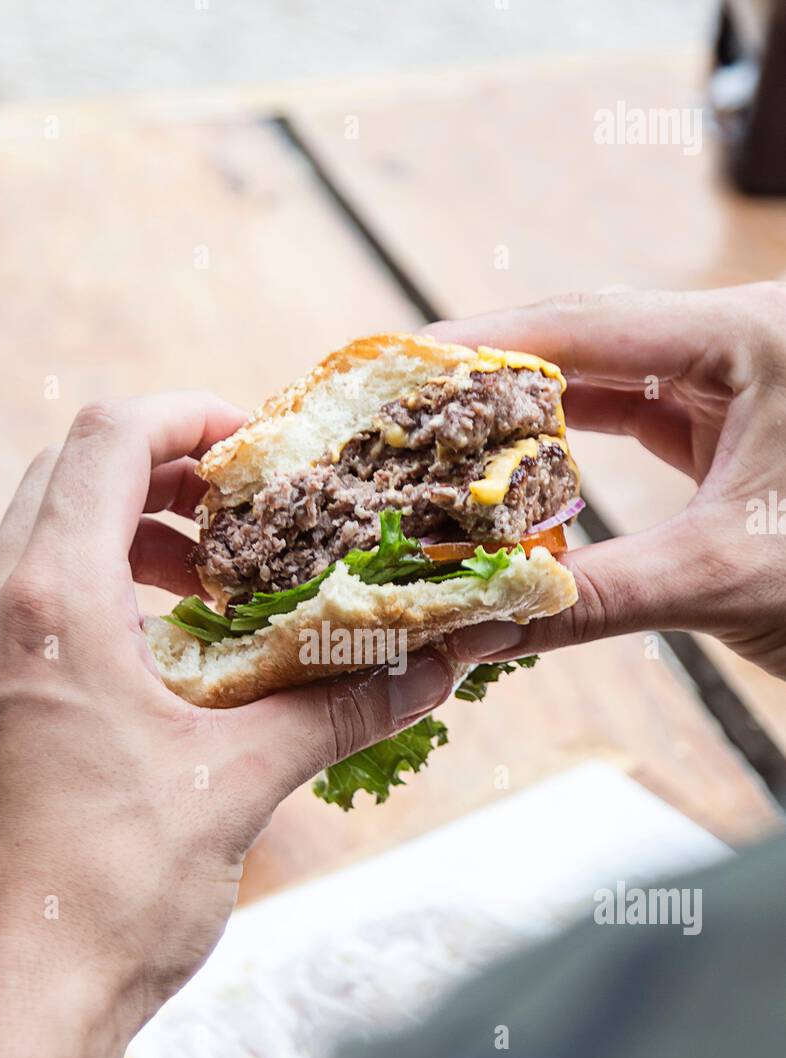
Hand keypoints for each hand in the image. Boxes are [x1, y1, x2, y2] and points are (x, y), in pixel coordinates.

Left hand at [0, 391, 451, 1057]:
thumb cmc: (102, 898)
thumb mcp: (238, 786)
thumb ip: (339, 708)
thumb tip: (436, 667)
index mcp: (51, 603)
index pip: (109, 439)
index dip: (192, 417)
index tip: (259, 444)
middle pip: (69, 476)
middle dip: (166, 471)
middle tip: (249, 508)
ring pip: (41, 544)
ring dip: (128, 536)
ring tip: (213, 579)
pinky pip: (28, 612)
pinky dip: (95, 598)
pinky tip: (161, 662)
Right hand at [432, 283, 785, 677]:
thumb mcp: (719, 579)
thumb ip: (591, 601)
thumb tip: (481, 628)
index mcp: (757, 338)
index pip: (597, 323)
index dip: (496, 342)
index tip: (412, 361)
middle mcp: (748, 339)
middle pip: (596, 335)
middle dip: (503, 370)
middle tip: (414, 399)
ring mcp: (742, 378)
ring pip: (613, 374)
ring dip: (534, 406)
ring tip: (450, 431)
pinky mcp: (734, 421)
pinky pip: (638, 413)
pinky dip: (576, 438)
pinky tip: (520, 459)